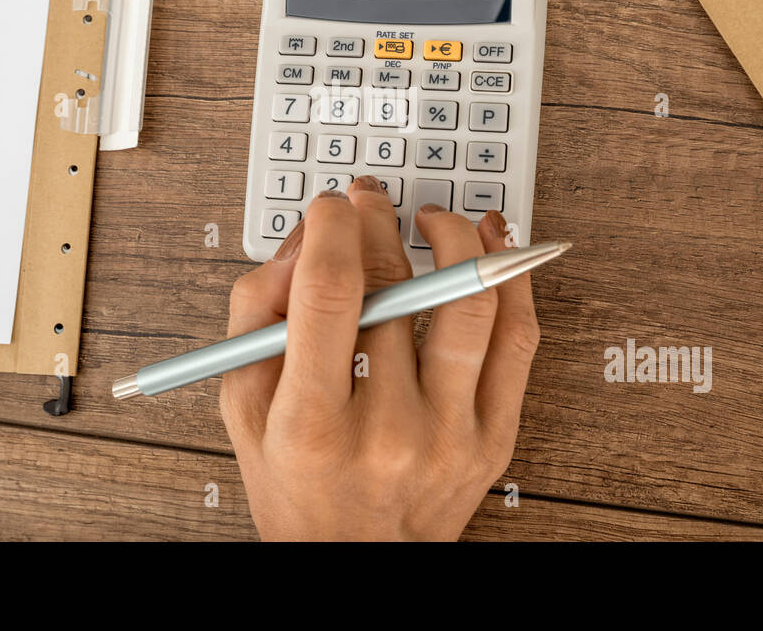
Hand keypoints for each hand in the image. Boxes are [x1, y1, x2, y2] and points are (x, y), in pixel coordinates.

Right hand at [221, 176, 539, 540]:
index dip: (333, 226)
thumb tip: (305, 240)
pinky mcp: (494, 436)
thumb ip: (255, 313)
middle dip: (378, 221)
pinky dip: (510, 277)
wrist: (354, 561)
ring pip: (470, 303)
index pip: (331, 292)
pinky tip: (492, 243)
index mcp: (312, 421)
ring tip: (432, 219)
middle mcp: (386, 429)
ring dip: (455, 237)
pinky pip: (519, 339)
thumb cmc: (297, 482)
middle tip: (368, 201)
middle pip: (396, 288)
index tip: (330, 206)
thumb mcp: (243, 406)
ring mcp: (449, 433)